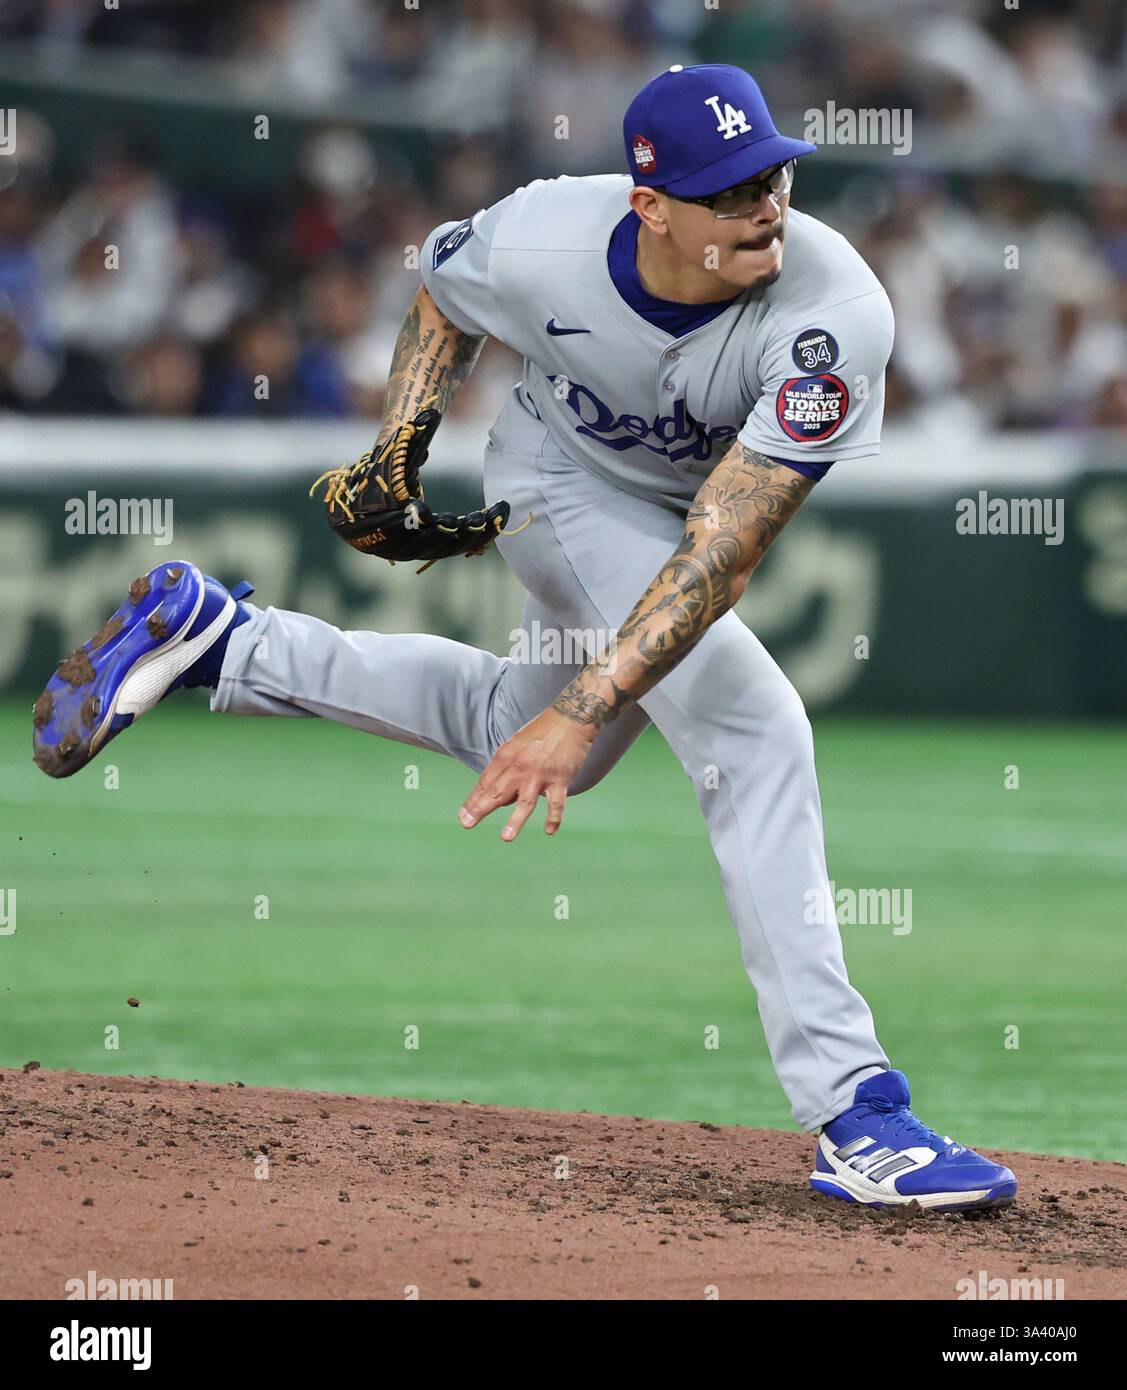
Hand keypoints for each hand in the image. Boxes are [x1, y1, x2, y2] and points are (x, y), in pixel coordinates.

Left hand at [459, 706, 597, 841]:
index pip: (486, 781)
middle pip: (498, 792)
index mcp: (507, 756)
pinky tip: (549, 830)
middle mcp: (520, 767)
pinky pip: (556, 802)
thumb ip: (507, 767)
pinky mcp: (560, 779)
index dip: (473, 799)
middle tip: (467, 823)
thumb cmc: (543, 731)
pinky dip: (554, 817)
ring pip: (525, 802)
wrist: (571, 718)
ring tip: (506, 837)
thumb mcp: (516, 743)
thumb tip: (501, 794)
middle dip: (481, 809)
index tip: (464, 814)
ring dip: (515, 820)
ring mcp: (540, 774)